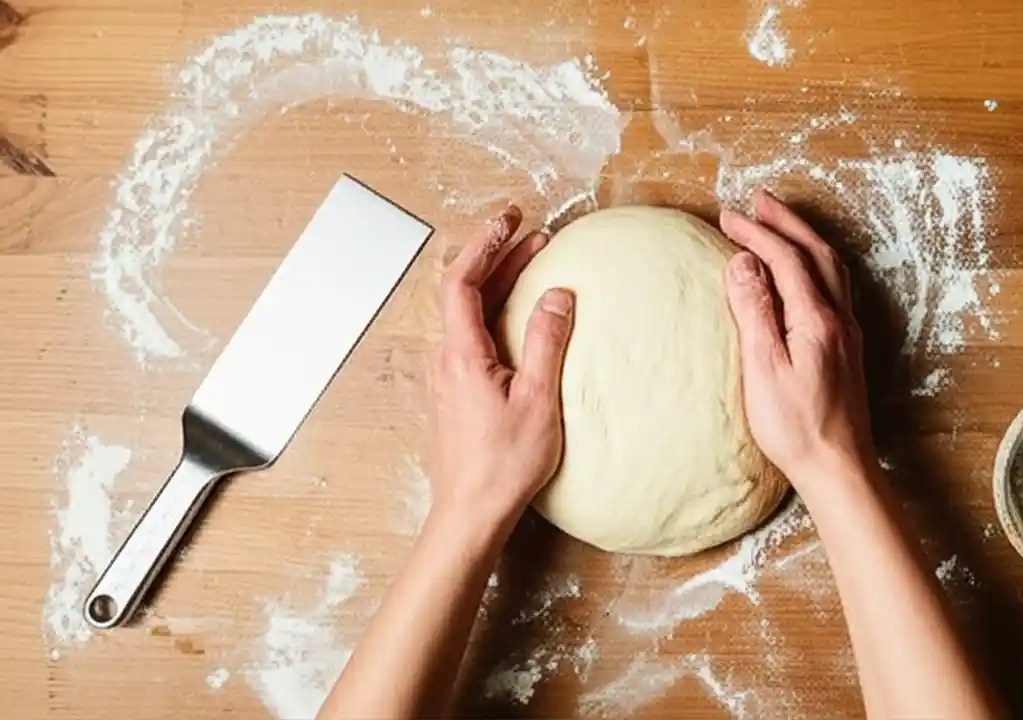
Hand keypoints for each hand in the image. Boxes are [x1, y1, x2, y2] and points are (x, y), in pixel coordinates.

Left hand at [434, 205, 574, 525]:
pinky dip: (498, 310)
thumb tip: (558, 295)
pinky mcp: (460, 390)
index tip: (509, 220)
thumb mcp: (538, 400)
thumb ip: (548, 343)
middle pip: (466, 291)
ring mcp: (451, 375)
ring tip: (534, 262)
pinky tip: (522, 312)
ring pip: (471, 313)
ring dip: (499, 283)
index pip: (462, 282)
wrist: (472, 512)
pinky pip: (475, 334)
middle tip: (531, 233)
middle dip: (498, 256)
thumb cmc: (503, 465)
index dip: (484, 244)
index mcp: (462, 355)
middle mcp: (448, 359)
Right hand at [720, 190, 875, 494]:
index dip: (757, 233)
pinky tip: (804, 272)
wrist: (839, 468)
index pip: (786, 259)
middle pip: (816, 253)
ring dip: (804, 239)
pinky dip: (816, 264)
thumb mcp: (764, 369)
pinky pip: (835, 287)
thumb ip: (754, 311)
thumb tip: (743, 262)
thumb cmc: (796, 428)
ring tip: (779, 225)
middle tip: (758, 201)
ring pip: (831, 268)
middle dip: (785, 223)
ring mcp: (846, 334)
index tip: (728, 216)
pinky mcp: (847, 349)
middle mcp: (838, 319)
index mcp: (816, 320)